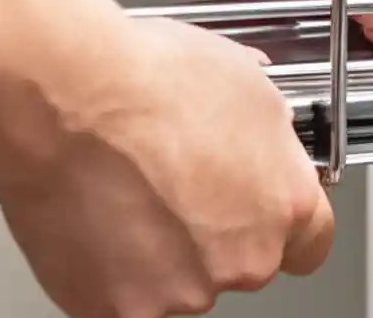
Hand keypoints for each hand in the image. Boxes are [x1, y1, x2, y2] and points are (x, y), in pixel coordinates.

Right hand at [0, 17, 332, 317]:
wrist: (62, 96)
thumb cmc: (142, 77)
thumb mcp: (240, 78)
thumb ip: (266, 128)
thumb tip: (262, 129)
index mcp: (284, 203)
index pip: (310, 240)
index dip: (277, 220)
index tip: (256, 209)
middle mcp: (244, 257)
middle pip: (241, 260)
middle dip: (210, 233)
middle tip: (167, 187)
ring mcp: (181, 290)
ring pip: (180, 281)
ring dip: (157, 251)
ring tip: (122, 192)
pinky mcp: (118, 309)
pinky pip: (121, 295)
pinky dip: (107, 267)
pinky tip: (95, 216)